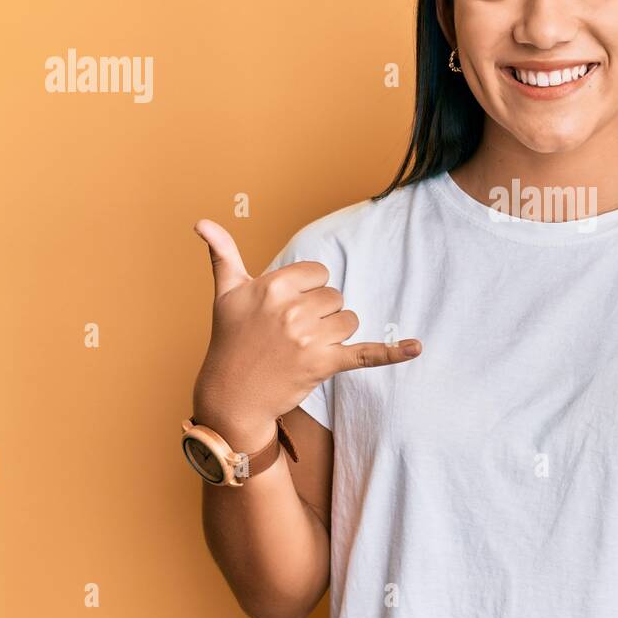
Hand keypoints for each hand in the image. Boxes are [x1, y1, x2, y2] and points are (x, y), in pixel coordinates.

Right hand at [191, 219, 421, 431]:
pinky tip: (417, 347)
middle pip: (336, 297)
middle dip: (320, 314)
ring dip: (334, 334)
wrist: (231, 396)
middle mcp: (291, 309)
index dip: (308, 290)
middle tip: (291, 334)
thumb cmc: (230, 340)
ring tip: (304, 348)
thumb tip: (201, 221)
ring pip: (349, 320)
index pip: (319, 274)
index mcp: (273, 286)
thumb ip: (222, 254)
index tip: (286, 310)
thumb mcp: (225, 294)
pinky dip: (393, 352)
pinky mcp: (324, 365)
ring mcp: (309, 339)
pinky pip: (366, 353)